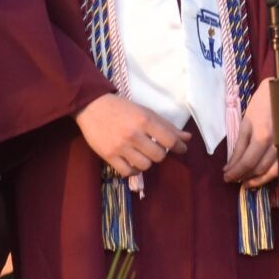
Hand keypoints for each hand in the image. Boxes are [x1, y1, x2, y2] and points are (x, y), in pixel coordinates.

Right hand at [74, 94, 188, 180]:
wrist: (92, 106)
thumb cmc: (122, 108)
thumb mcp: (146, 112)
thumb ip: (166, 126)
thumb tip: (187, 138)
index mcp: (145, 120)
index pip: (170, 140)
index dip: (179, 147)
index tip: (181, 149)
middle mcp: (133, 134)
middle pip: (159, 156)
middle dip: (160, 154)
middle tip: (155, 149)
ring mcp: (120, 146)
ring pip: (144, 165)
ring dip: (147, 162)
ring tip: (142, 154)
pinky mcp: (108, 155)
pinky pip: (127, 172)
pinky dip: (133, 169)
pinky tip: (132, 162)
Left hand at [222, 78, 278, 186]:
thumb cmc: (261, 105)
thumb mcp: (246, 124)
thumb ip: (239, 148)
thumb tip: (229, 166)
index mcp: (262, 136)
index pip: (247, 163)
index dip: (235, 173)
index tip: (226, 176)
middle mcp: (276, 145)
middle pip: (259, 170)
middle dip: (244, 177)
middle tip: (233, 179)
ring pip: (272, 173)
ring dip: (258, 180)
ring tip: (246, 182)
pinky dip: (270, 174)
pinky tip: (260, 175)